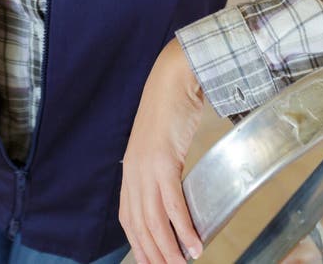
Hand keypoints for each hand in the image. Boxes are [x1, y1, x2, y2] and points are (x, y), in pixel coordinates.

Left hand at [119, 38, 203, 262]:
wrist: (173, 78)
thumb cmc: (171, 108)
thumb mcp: (161, 144)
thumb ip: (162, 168)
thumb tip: (175, 193)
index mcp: (131, 169)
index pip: (129, 219)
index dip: (140, 246)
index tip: (153, 262)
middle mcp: (134, 171)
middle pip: (140, 226)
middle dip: (154, 255)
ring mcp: (147, 167)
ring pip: (154, 220)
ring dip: (169, 250)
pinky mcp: (164, 160)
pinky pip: (173, 203)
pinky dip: (183, 228)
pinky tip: (193, 245)